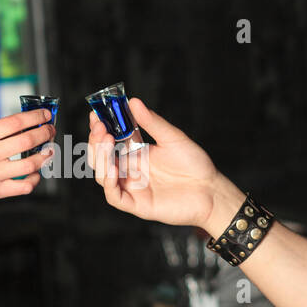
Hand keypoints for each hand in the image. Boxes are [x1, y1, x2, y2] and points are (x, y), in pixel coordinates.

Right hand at [0, 108, 54, 216]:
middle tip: (50, 131)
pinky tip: (35, 174)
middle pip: (27, 140)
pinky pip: (23, 187)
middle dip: (45, 133)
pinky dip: (34, 179)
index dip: (35, 116)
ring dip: (45, 156)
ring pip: (30, 164)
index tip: (45, 114)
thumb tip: (17, 126)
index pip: (15, 122)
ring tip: (49, 151)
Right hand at [88, 98, 236, 229]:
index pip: (110, 141)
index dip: (101, 128)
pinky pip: (114, 196)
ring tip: (106, 140)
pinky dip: (109, 183)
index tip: (96, 114)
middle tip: (100, 126)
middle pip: (101, 158)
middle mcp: (130, 171)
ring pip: (103, 176)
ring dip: (100, 158)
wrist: (211, 189)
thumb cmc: (195, 164)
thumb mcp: (172, 138)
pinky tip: (114, 168)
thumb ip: (152, 123)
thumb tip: (133, 102)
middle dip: (96, 142)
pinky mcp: (137, 205)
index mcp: (136, 154)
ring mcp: (132, 188)